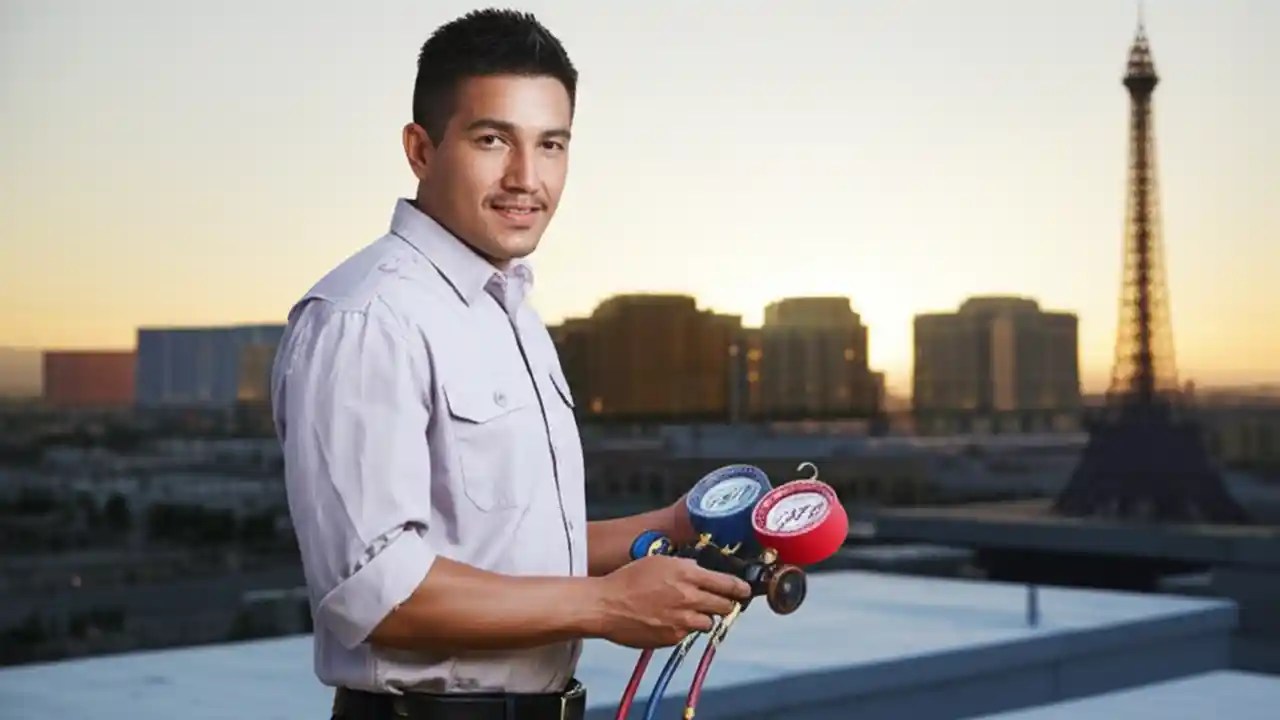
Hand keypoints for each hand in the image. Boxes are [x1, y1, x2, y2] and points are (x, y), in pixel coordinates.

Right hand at [588, 554, 752, 648]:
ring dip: (703, 617)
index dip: (739, 588)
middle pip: (724, 606)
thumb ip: (685, 567)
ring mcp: (682, 620)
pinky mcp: (673, 637)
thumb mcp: (659, 561)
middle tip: (722, 603)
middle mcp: (689, 597)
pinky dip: (683, 628)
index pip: (726, 583)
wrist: (606, 605)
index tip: (745, 591)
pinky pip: (688, 634)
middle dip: (725, 604)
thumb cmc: (628, 579)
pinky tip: (668, 620)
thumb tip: (702, 572)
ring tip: (687, 612)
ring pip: (709, 622)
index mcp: (687, 574)